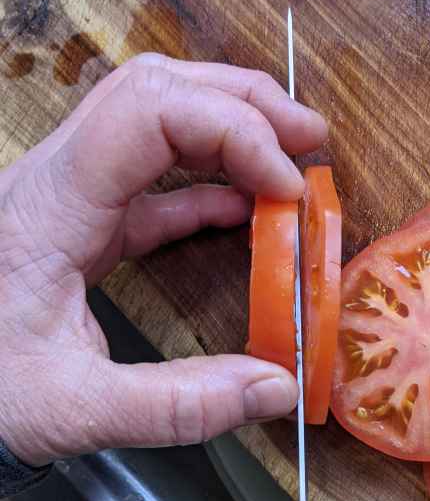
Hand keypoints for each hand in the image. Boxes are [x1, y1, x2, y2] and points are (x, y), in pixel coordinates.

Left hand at [0, 53, 326, 465]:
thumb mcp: (76, 410)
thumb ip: (180, 406)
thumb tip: (279, 389)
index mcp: (50, 206)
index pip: (149, 113)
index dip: (233, 131)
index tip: (287, 188)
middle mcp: (56, 179)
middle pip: (156, 91)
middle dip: (242, 105)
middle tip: (308, 139)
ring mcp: (67, 195)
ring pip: (154, 120)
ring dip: (228, 131)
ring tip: (288, 162)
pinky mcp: (79, 222)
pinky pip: (150, 181)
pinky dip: (206, 184)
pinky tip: (246, 208)